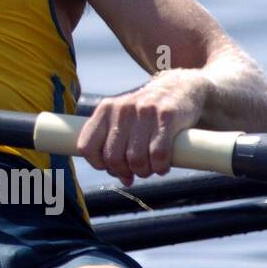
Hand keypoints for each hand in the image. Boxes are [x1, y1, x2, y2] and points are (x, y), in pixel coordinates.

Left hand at [77, 70, 209, 185]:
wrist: (180, 88)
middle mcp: (122, 109)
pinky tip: (163, 165)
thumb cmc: (146, 112)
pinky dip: (160, 167)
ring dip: (144, 171)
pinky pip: (158, 154)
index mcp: (105, 110)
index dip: (98, 164)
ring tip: (151, 168)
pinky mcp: (167, 116)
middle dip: (125, 172)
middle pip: (113, 158)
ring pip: (136, 159)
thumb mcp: (122, 118)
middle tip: (136, 171)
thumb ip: (116, 145)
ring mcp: (144, 111)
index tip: (112, 168)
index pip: (86, 147)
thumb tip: (124, 180)